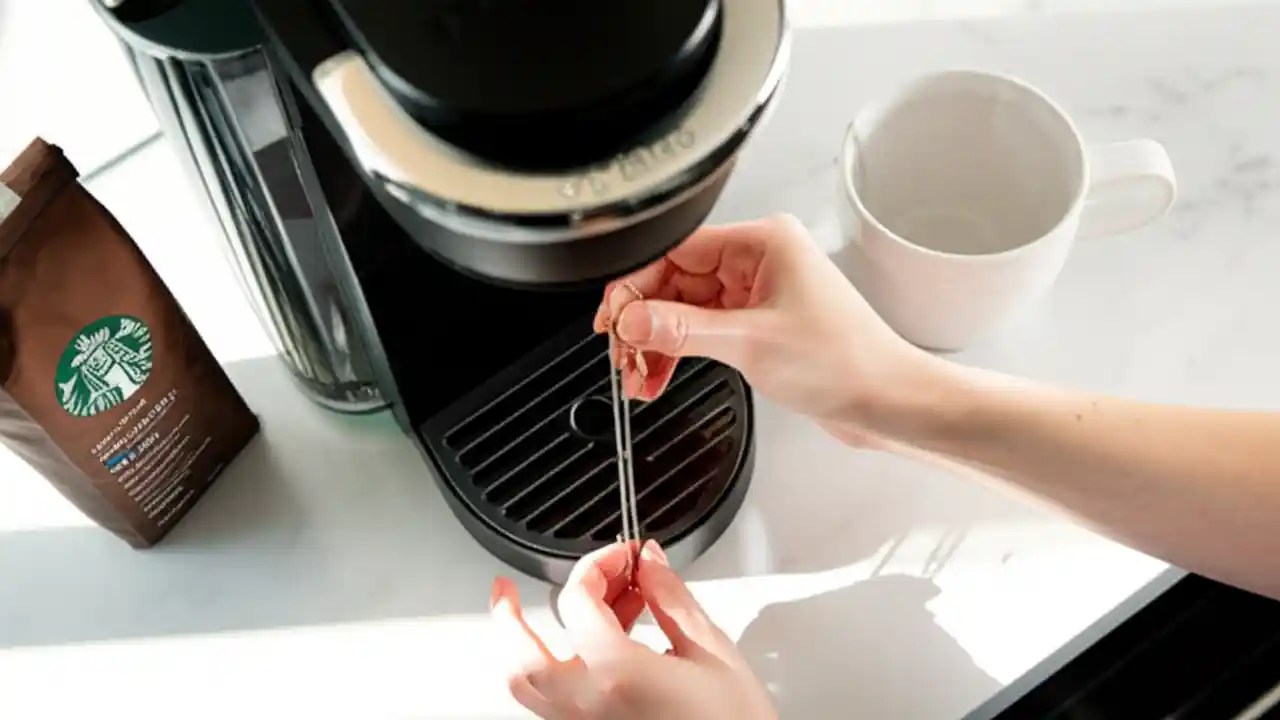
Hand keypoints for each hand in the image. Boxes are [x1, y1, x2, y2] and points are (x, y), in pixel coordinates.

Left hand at [490, 540, 775, 718]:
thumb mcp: (713, 651)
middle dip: (508, 616)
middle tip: (506, 590)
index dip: (597, 565)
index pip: (578, 600)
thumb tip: (650, 563)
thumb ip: (672, 599)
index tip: (621, 555)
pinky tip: (578, 656)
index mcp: (616, 673)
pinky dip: (552, 674)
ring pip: (528, 687)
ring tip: (529, 622)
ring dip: (523, 648)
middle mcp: (587, 706)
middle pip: (521, 654)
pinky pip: (551, 706)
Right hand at [593, 214, 929, 442]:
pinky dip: (679, 352)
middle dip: (644, 321)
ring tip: (637, 376)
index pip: (678, 250)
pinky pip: (702, 330)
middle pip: (675, 280)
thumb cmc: (845, 361)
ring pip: (684, 309)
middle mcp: (760, 260)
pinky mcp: (758, 323)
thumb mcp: (750, 342)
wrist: (886, 400)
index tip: (613, 317)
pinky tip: (659, 376)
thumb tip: (632, 320)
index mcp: (764, 242)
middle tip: (621, 353)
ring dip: (657, 343)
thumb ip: (683, 330)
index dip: (638, 283)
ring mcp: (758, 292)